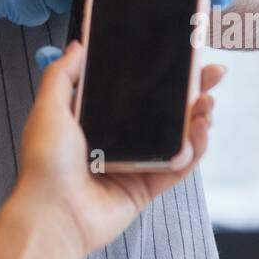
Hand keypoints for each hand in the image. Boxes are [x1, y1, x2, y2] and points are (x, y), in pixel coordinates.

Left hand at [15, 43, 225, 258]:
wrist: (53, 213)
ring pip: (177, 135)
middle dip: (191, 90)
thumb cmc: (45, 162)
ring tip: (208, 100)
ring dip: (197, 116)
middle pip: (162, 108)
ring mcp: (135, 162)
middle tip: (213, 72)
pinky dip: (195, 148)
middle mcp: (117, 138)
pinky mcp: (147, 186)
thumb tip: (80, 45)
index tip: (180, 54)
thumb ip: (62, 75)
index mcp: (95, 117)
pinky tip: (201, 129)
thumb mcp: (49, 108)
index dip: (157, 72)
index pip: (133, 88)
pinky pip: (178, 165)